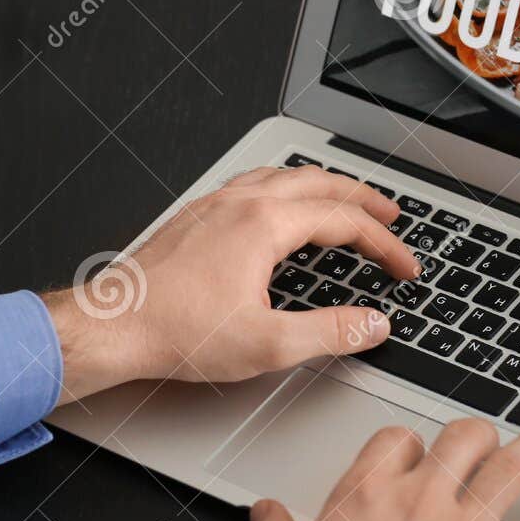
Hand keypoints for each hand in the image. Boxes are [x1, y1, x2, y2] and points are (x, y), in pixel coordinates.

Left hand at [45, 164, 422, 401]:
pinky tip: (282, 204)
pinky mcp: (196, 216)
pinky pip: (254, 183)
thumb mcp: (268, 344)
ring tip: (345, 201)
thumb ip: (330, 332)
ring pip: (285, 175)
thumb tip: (373, 325)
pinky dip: (286, 187)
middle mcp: (241, 203)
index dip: (385, 245)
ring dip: (325, 186)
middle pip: (320, 183)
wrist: (115, 326)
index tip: (405, 268)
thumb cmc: (176, 333)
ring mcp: (215, 205)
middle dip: (364, 198)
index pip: (345, 222)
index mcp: (264, 225)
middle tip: (391, 216)